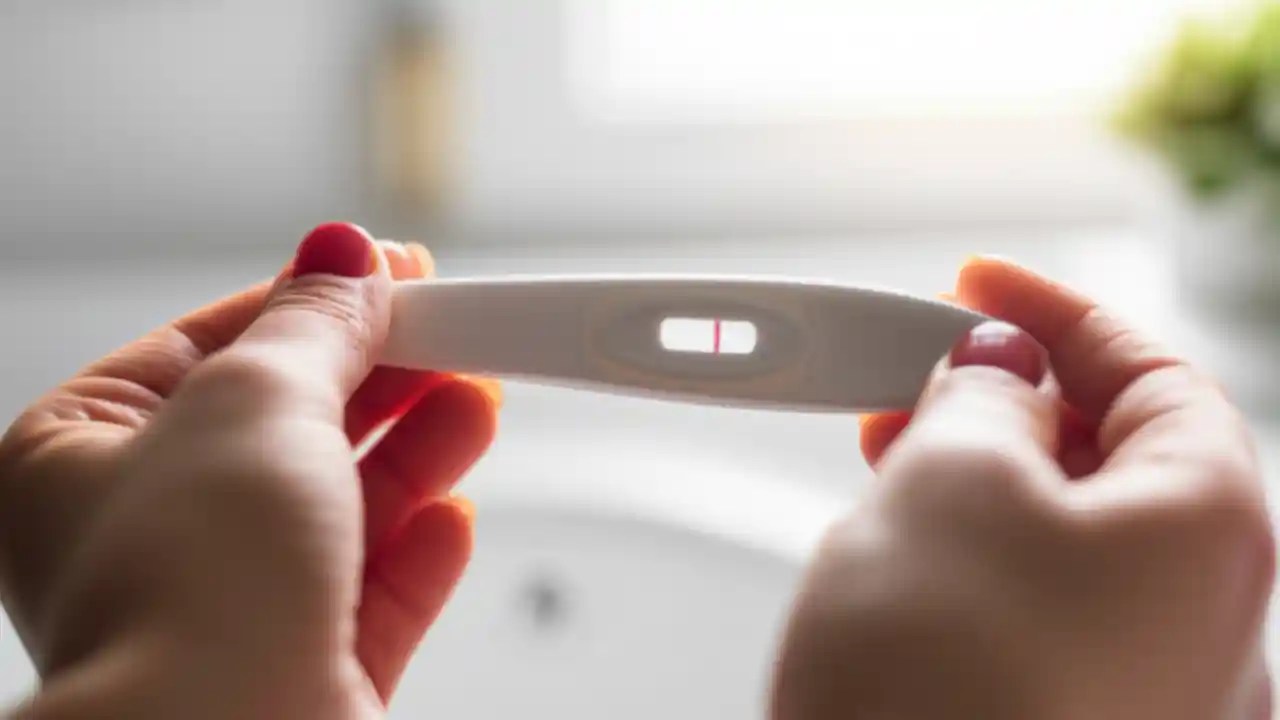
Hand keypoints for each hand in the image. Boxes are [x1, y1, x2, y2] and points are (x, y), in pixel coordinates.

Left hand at [0, 224, 497, 717]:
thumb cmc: (182, 596)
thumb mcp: (254, 402)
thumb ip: (312, 326)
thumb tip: (344, 262)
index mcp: (78, 459)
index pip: (208, 347)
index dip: (306, 304)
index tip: (388, 276)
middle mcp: (147, 538)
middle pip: (289, 425)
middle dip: (380, 376)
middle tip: (453, 330)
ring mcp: (227, 610)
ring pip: (340, 507)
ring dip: (416, 452)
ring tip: (477, 399)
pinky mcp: (300, 672)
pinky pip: (368, 594)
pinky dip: (418, 550)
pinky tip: (454, 514)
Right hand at [772, 257, 1273, 719]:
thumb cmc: (943, 693)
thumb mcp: (948, 479)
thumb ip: (979, 396)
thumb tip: (992, 370)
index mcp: (1209, 529)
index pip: (1150, 371)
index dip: (1055, 308)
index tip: (981, 284)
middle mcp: (1206, 621)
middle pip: (1111, 458)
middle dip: (1005, 403)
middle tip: (914, 377)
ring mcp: (1147, 689)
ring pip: (1066, 537)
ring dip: (977, 483)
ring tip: (887, 470)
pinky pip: (1039, 613)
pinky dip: (976, 566)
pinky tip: (905, 565)